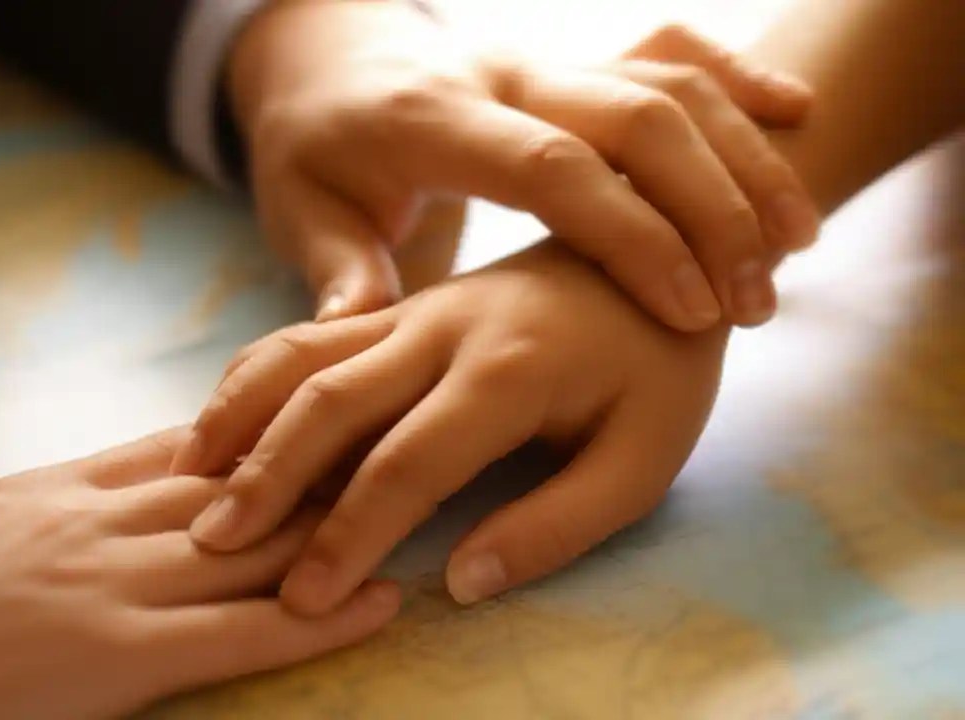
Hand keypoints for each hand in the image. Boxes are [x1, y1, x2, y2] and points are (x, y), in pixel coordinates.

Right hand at [0, 432, 397, 718]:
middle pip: (244, 478)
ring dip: (344, 524)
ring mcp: (121, 582)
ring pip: (259, 541)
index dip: (259, 429)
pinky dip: (321, 616)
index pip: (181, 443)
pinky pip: (245, 631)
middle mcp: (104, 519)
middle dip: (323, 463)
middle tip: (398, 440)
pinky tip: (383, 601)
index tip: (319, 410)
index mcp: (58, 486)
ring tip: (420, 506)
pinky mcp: (125, 652)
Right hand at [171, 244, 726, 612]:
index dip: (350, 533)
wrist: (655, 253)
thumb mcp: (644, 459)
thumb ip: (557, 524)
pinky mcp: (396, 306)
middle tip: (212, 540)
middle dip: (269, 475)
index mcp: (509, 370)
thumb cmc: (654, 372)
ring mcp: (413, 310)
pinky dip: (255, 377)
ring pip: (303, 352)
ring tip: (186, 475)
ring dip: (241, 413)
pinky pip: (309, 335)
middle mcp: (445, 329)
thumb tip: (463, 581)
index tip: (302, 597)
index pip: (410, 461)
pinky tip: (218, 423)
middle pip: (332, 399)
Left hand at [229, 1, 818, 327]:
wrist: (325, 65)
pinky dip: (735, 75)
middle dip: (710, 208)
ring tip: (796, 245)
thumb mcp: (301, 213)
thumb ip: (338, 273)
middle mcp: (501, 77)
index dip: (628, 233)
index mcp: (432, 121)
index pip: (550, 166)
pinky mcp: (572, 59)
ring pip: (668, 80)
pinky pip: (668, 46)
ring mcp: (544, 60)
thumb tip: (360, 335)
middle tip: (754, 305)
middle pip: (635, 115)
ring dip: (742, 157)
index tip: (689, 309)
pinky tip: (796, 113)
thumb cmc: (313, 153)